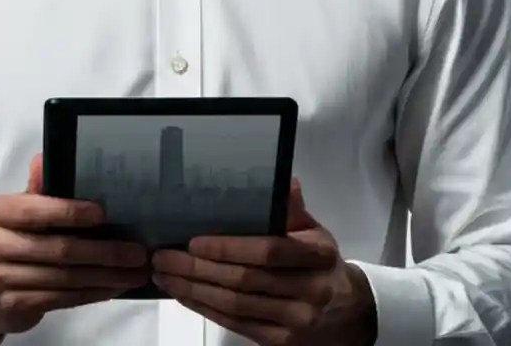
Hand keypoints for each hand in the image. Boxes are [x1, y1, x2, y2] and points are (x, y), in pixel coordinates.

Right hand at [0, 152, 149, 344]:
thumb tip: (44, 159)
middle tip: (137, 252)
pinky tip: (112, 287)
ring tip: (134, 273)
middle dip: (104, 251)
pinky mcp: (12, 305)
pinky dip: (91, 293)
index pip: (36, 211)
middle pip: (58, 249)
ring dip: (105, 276)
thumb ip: (36, 190)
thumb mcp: (16, 213)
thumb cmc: (8, 242)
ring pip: (64, 278)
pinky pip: (61, 299)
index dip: (71, 212)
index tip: (104, 214)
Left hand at [150, 179, 377, 345]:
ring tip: (165, 274)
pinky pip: (235, 324)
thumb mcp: (314, 231)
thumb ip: (293, 210)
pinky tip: (184, 294)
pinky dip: (205, 308)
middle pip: (245, 280)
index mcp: (319, 256)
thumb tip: (284, 182)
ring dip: (193, 289)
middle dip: (198, 268)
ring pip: (235, 305)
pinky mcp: (281, 341)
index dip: (229, 248)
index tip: (194, 241)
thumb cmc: (319, 263)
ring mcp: (297, 320)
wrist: (346, 310)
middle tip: (164, 256)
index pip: (270, 251)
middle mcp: (311, 290)